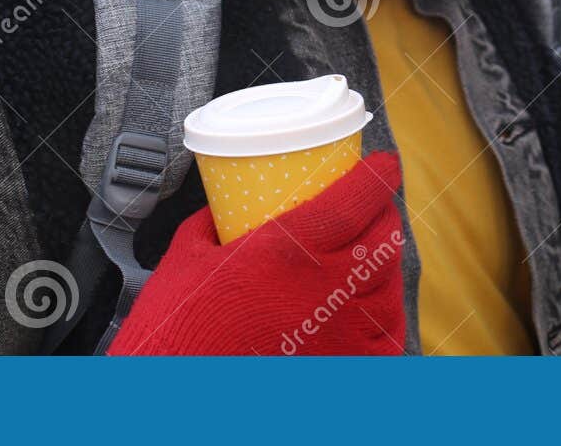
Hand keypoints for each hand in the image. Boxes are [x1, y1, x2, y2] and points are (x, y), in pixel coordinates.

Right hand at [108, 150, 405, 355]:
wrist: (172, 397)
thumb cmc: (174, 330)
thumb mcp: (185, 258)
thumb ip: (210, 224)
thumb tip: (222, 208)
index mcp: (287, 251)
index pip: (355, 201)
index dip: (379, 176)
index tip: (386, 164)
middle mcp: (323, 291)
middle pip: (382, 240)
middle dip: (385, 218)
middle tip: (375, 211)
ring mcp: (339, 335)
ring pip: (389, 289)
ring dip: (386, 268)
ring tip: (371, 260)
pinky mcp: (343, 372)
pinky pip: (385, 340)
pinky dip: (385, 320)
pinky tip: (375, 311)